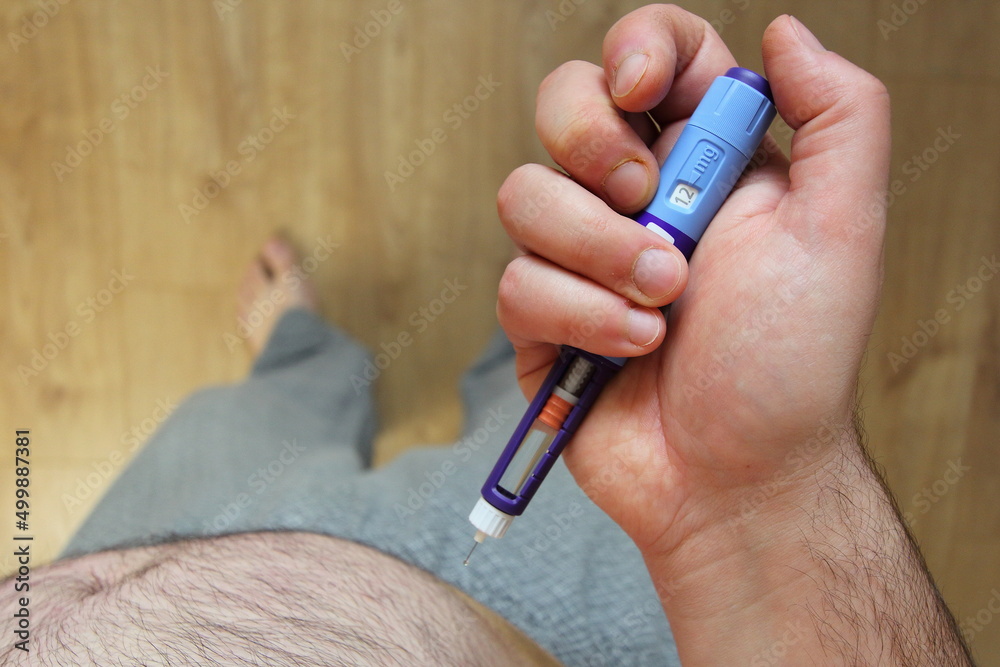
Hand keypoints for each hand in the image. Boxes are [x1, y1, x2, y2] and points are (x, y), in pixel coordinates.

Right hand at [498, 8, 973, 662]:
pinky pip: (517, 283)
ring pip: (524, 194)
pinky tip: (630, 350)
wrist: (739, 477)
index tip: (641, 90)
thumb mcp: (843, 231)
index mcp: (707, 160)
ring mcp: (581, 256)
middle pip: (563, 103)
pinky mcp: (540, 316)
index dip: (635, 48)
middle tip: (644, 199)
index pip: (654, 54)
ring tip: (661, 305)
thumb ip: (839, 115)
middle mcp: (636, 197)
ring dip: (597, 252)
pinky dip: (580, 316)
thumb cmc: (793, 364)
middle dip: (590, 144)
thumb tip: (785, 33)